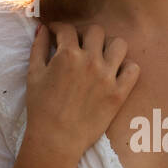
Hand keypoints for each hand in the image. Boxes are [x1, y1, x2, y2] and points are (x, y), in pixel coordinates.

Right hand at [24, 19, 138, 160]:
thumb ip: (38, 48)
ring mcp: (108, 77)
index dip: (60, 28)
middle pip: (96, 31)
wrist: (56, 139)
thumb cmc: (41, 108)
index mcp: (68, 55)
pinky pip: (133, 69)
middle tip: (80, 45)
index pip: (68, 29)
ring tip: (101, 55)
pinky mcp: (119, 93)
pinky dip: (126, 67)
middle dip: (85, 34)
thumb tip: (42, 29)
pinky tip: (115, 72)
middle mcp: (90, 61)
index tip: (58, 34)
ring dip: (109, 46)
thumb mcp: (33, 74)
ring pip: (119, 44)